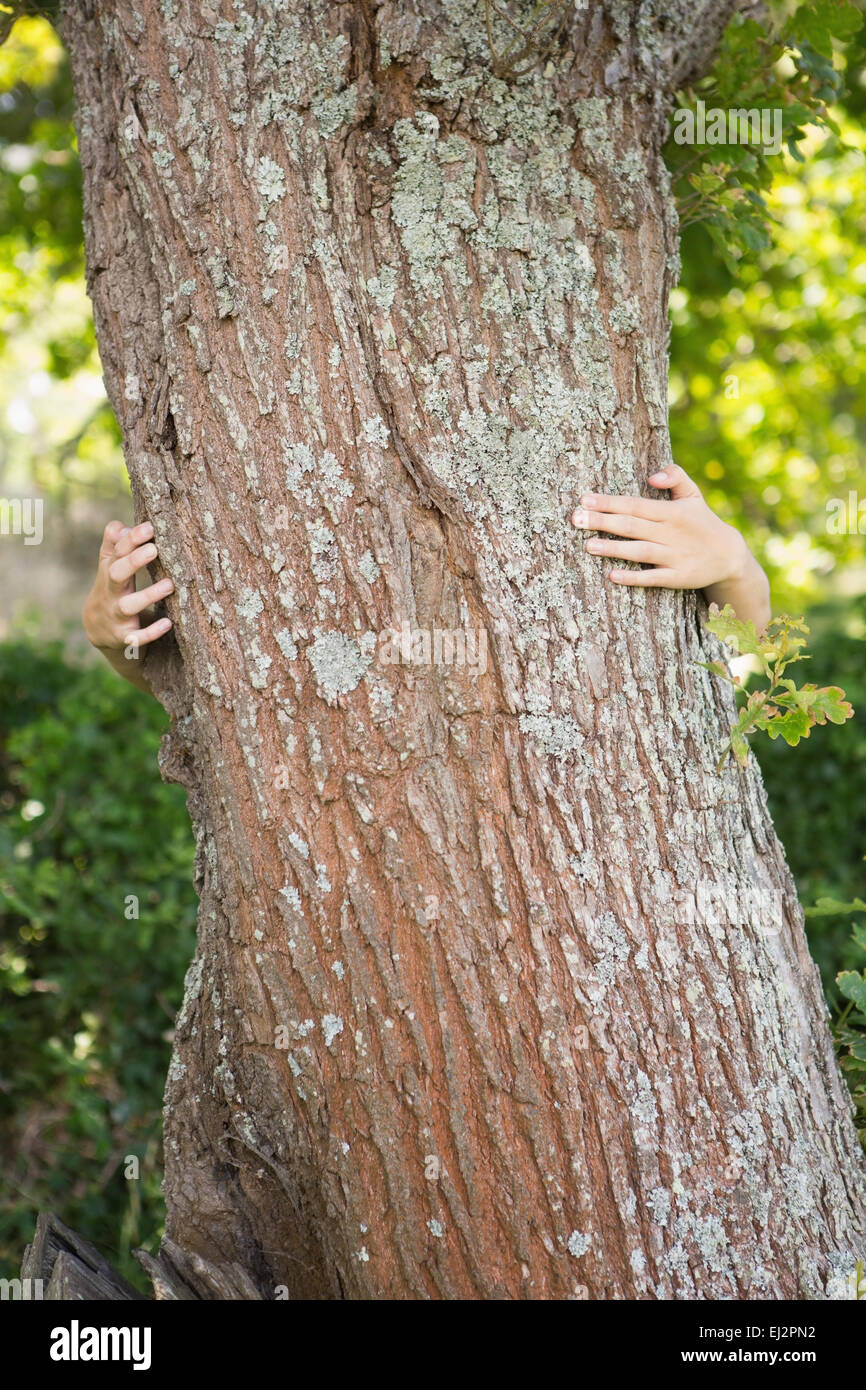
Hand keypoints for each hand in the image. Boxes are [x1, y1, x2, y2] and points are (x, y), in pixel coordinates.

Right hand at [82, 520, 172, 687]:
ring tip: (170, 585)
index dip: (131, 540)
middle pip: (116, 574)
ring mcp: (116, 617)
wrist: (97, 631)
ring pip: (127, 606)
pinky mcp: (124, 639)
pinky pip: (136, 637)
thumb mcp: (109, 568)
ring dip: (148, 596)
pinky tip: (168, 623)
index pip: (117, 553)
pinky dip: (151, 632)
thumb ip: (114, 546)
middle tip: (154, 549)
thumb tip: (119, 525)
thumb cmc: (111, 591)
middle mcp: (110, 593)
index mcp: (109, 573)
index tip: (149, 528)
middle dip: (133, 561)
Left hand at [571, 464, 770, 631]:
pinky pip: (652, 577)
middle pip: (632, 526)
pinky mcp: (677, 578)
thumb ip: (675, 476)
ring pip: (639, 551)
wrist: (729, 555)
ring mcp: (674, 556)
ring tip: (588, 545)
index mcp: (671, 512)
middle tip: (576, 519)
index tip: (584, 499)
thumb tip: (652, 476)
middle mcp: (671, 533)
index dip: (610, 502)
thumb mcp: (693, 494)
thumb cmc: (701, 522)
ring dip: (613, 548)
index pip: (635, 505)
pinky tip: (613, 575)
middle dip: (603, 522)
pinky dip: (634, 577)